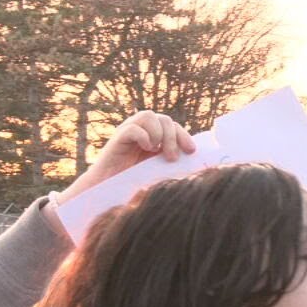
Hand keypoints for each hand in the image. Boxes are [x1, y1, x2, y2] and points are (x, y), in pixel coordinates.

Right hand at [58, 111, 195, 207]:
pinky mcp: (117, 139)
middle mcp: (142, 131)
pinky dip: (143, 136)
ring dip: (158, 133)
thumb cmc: (136, 183)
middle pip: (164, 119)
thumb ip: (174, 163)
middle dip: (173, 136)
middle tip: (172, 157)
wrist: (110, 191)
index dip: (184, 135)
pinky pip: (133, 128)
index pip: (173, 126)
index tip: (191, 151)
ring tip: (156, 151)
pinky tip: (146, 148)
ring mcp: (129, 132)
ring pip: (148, 115)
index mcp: (155, 137)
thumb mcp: (160, 172)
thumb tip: (197, 161)